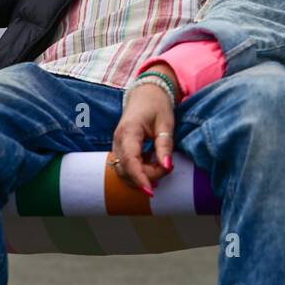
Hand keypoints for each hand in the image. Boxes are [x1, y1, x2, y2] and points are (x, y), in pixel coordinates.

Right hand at [110, 74, 176, 196]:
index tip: (151, 191)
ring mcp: (117, 144)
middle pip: (126, 169)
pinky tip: (153, 165)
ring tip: (161, 167)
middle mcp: (118, 140)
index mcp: (129, 131)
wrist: (146, 93)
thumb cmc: (157, 105)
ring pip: (124, 170)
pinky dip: (138, 170)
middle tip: (167, 168)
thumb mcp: (166, 123)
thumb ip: (165, 145)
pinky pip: (126, 165)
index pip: (130, 161)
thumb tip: (167, 167)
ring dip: (141, 175)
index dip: (139, 178)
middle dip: (146, 176)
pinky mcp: (120, 148)